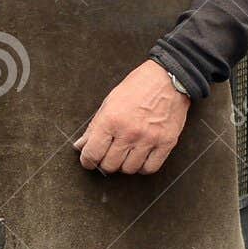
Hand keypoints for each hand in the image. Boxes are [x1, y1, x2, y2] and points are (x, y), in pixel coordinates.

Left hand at [74, 59, 187, 174]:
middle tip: (106, 157)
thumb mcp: (108, 103)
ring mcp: (148, 139)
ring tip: (124, 156)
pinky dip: (143, 167)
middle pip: (110, 165)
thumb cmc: (136, 88)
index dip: (87, 161)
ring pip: (129, 169)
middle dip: (104, 163)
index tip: (88, 161)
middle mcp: (128, 133)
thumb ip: (94, 127)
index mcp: (110, 121)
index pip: (92, 153)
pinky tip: (140, 159)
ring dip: (124, 166)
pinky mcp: (166, 143)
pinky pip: (150, 168)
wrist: (166, 79)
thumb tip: (80, 145)